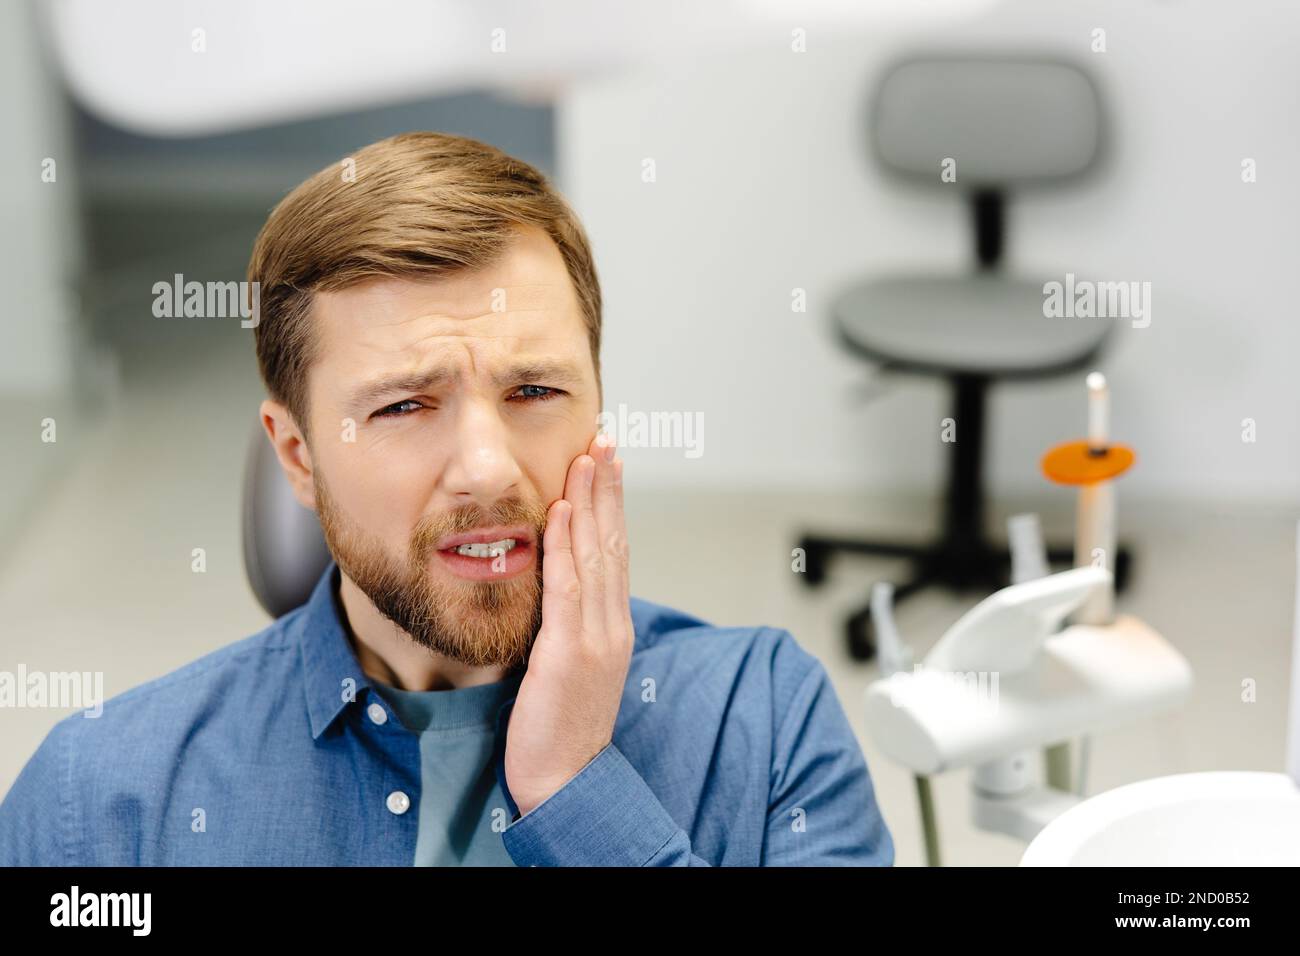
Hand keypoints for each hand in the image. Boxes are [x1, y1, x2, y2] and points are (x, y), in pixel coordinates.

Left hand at [504, 431, 632, 816]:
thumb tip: (554, 591)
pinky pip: (568, 589)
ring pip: (597, 555)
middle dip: (608, 488)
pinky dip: (566, 545)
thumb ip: (568, 626)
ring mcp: (595, 638)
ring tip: (588, 455)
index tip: (606, 465)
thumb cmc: (559, 729)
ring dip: (592, 500)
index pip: (615, 553)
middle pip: (613, 542)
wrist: (567, 784)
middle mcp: (611, 626)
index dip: (611, 506)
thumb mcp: (569, 667)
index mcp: (612, 627)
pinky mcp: (569, 654)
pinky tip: (562, 509)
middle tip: (605, 439)